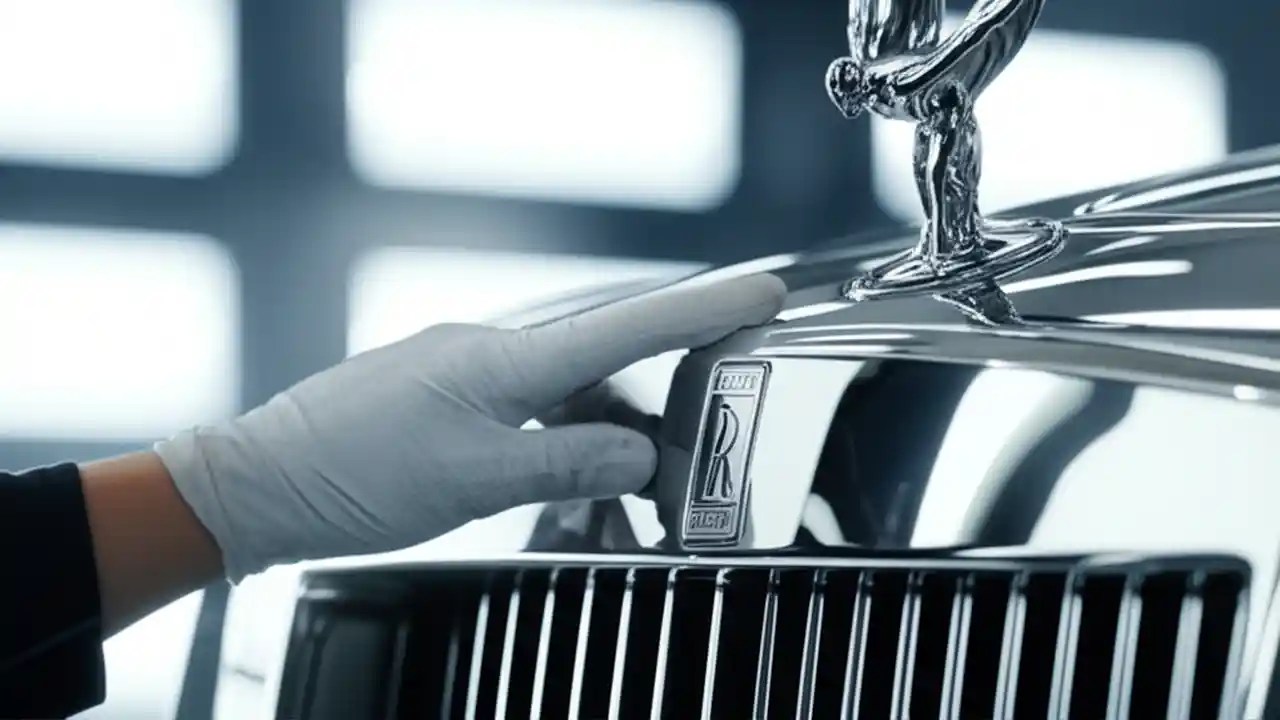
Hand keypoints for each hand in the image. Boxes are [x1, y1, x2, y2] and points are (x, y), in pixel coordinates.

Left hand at [155, 274, 785, 580]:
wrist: (254, 486)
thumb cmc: (350, 478)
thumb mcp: (473, 480)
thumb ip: (567, 463)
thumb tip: (639, 456)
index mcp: (502, 361)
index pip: (624, 327)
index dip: (702, 312)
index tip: (761, 291)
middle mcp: (486, 354)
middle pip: (599, 365)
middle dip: (655, 399)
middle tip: (691, 446)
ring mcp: (461, 373)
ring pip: (560, 396)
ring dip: (599, 437)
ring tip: (620, 491)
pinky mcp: (441, 399)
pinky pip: (522, 412)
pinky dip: (556, 443)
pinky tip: (561, 479)